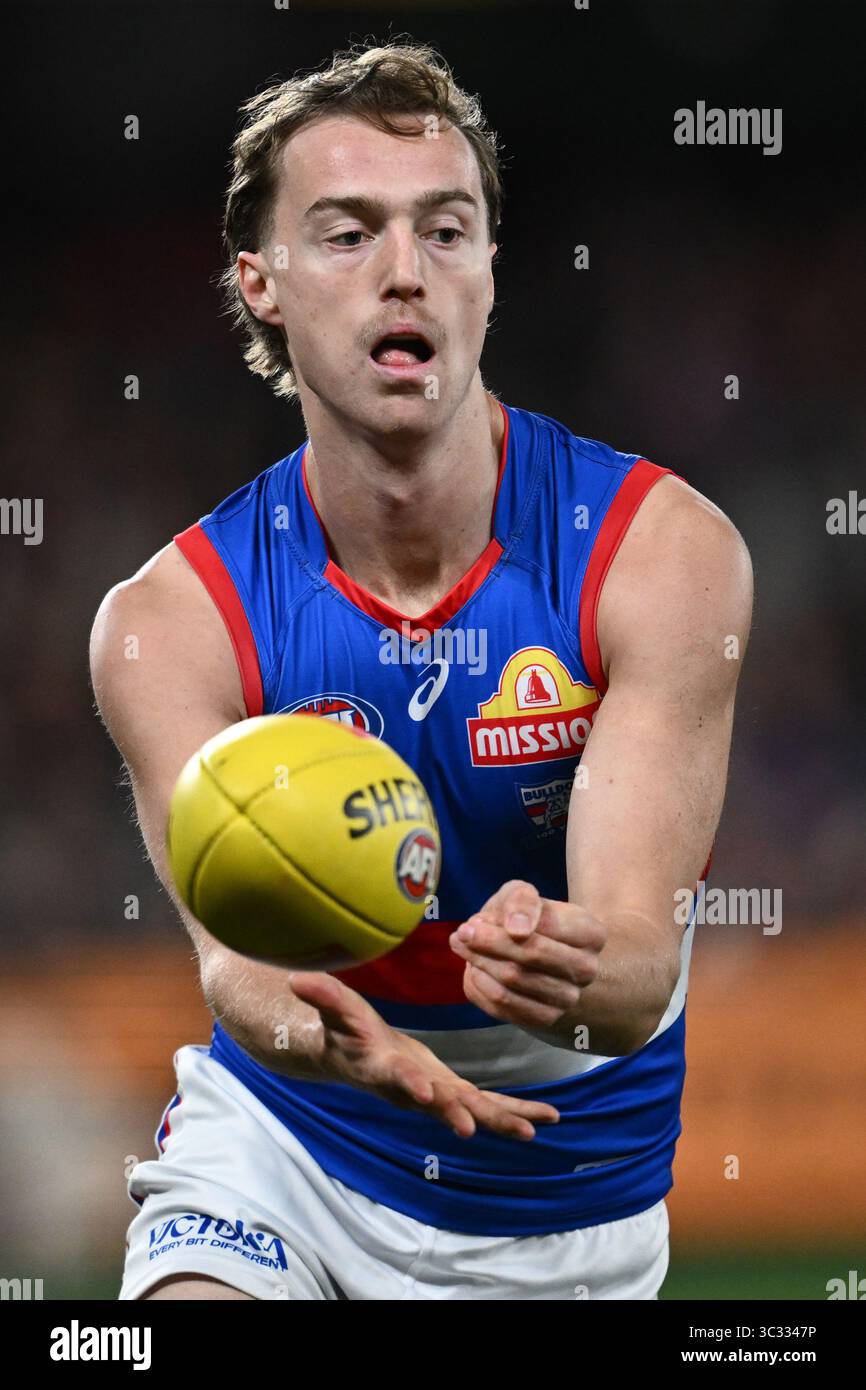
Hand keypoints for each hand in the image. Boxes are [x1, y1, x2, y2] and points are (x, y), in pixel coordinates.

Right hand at [287, 970, 559, 1140]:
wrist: (354, 1059)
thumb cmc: (344, 1030)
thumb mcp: (335, 1010)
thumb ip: (324, 997)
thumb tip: (298, 980)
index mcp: (384, 1069)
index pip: (395, 1077)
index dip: (409, 1085)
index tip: (427, 1095)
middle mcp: (413, 1090)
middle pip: (438, 1103)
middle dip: (459, 1114)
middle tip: (477, 1128)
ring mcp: (435, 1095)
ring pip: (471, 1110)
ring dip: (501, 1119)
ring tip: (534, 1128)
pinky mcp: (452, 1093)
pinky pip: (487, 1105)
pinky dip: (515, 1111)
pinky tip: (545, 1118)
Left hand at [448, 880, 605, 1046]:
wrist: (537, 956)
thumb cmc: (528, 919)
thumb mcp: (523, 895)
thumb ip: (521, 901)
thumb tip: (517, 929)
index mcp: (592, 934)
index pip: (545, 926)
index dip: (503, 923)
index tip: (475, 920)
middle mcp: (587, 969)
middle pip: (530, 955)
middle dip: (488, 943)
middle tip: (461, 933)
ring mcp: (568, 998)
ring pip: (512, 981)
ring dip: (479, 962)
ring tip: (462, 946)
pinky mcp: (546, 1019)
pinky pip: (502, 1005)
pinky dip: (481, 985)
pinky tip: (474, 969)